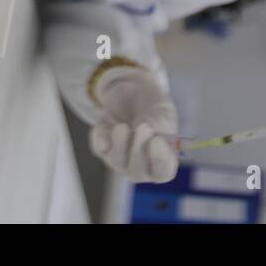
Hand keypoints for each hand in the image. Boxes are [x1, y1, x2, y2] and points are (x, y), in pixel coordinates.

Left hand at [88, 63, 179, 181]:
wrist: (134, 93)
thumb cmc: (154, 108)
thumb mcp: (164, 114)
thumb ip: (160, 128)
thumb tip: (149, 135)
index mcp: (163, 161)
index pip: (163, 172)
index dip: (160, 160)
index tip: (157, 140)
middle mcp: (141, 167)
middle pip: (137, 172)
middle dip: (139, 149)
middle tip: (143, 127)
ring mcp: (120, 160)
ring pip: (117, 162)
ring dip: (120, 144)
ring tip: (123, 127)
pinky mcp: (102, 148)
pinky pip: (101, 147)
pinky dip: (105, 136)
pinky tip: (111, 125)